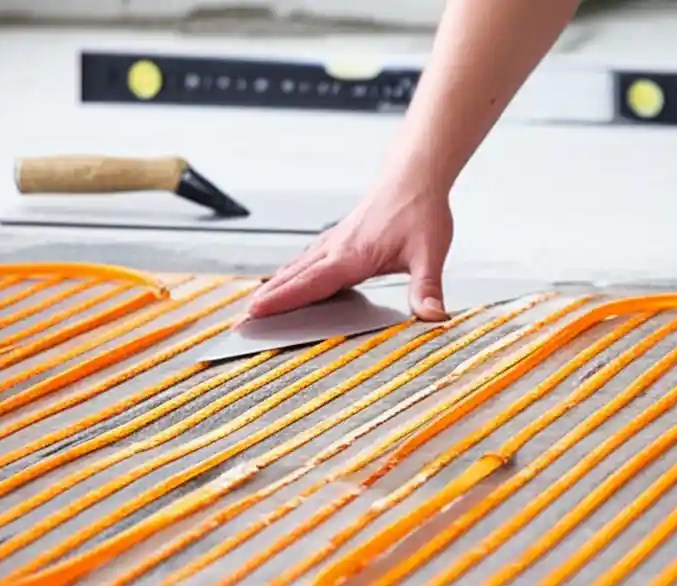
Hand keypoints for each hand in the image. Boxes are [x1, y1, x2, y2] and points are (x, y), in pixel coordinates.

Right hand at [248, 182, 452, 320]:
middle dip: (269, 298)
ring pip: (299, 265)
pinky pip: (310, 257)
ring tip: (257, 303)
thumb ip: (427, 287)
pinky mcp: (342, 236)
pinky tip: (290, 276)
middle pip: (296, 276)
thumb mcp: (430, 254)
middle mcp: (338, 247)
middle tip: (243, 318)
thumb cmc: (421, 210)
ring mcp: (337, 240)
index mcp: (352, 256)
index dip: (284, 300)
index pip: (311, 283)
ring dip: (277, 284)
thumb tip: (433, 315)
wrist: (416, 175)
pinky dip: (294, 270)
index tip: (257, 312)